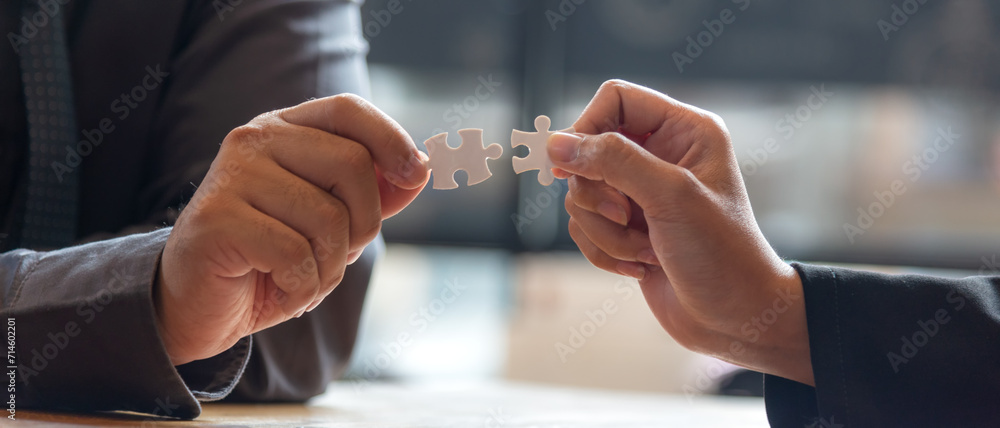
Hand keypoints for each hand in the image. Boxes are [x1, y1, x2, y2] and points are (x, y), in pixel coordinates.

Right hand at [155, 94, 428, 364]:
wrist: (199, 305)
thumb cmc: (271, 257)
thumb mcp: (333, 222)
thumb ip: (374, 193)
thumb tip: (420, 168)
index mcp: (284, 129)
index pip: (349, 109)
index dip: (392, 139)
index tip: (415, 175)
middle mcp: (254, 140)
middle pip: (353, 164)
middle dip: (363, 225)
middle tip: (335, 256)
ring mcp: (231, 176)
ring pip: (329, 219)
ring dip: (330, 267)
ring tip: (301, 278)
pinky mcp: (217, 220)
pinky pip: (296, 255)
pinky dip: (303, 288)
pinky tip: (280, 291)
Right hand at [548, 80, 812, 384]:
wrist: (735, 320)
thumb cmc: (722, 254)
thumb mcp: (671, 197)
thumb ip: (614, 161)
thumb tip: (557, 144)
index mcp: (684, 130)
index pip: (614, 100)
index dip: (587, 129)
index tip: (573, 167)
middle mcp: (661, 155)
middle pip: (588, 150)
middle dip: (598, 194)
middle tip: (627, 218)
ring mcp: (641, 193)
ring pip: (581, 194)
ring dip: (603, 231)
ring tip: (645, 251)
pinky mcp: (626, 228)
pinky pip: (584, 226)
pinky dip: (603, 250)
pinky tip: (640, 268)